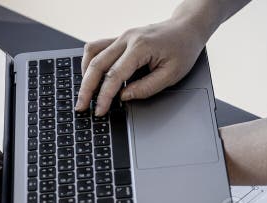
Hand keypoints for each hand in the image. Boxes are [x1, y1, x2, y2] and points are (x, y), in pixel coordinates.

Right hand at [75, 17, 206, 115]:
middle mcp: (127, 39)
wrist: (186, 29)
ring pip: (92, 52)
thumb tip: (123, 96)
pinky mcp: (120, 38)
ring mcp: (121, 36)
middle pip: (97, 64)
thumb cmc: (182, 50)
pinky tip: (90, 75)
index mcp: (140, 47)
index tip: (99, 110)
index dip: (104, 96)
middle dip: (86, 88)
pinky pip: (97, 47)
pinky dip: (90, 62)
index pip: (114, 75)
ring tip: (83, 93)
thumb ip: (146, 88)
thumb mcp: (171, 75)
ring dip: (85, 74)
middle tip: (81, 106)